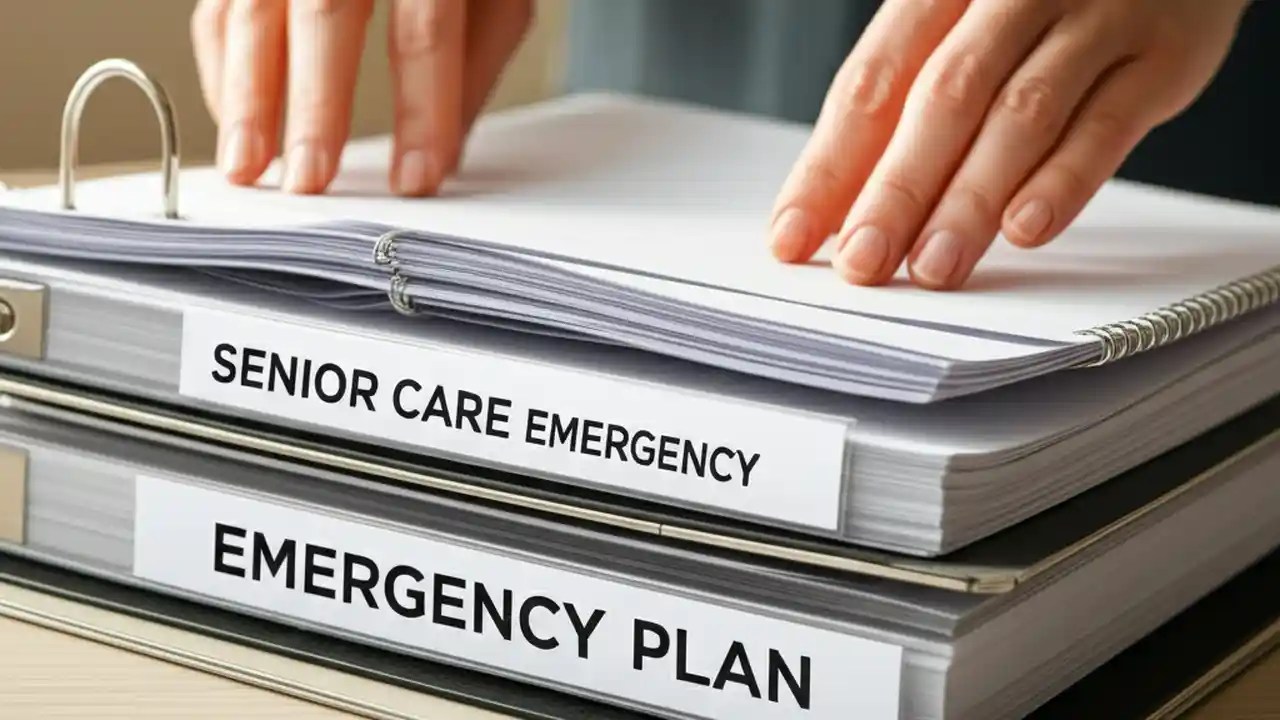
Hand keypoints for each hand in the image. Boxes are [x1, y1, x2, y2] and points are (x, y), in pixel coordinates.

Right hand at [191, 0, 532, 195]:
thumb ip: (469, 66)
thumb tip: (442, 156)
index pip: (424, 27)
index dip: (422, 108)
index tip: (417, 179)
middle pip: (327, 10)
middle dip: (317, 103)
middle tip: (312, 180)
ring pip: (252, 8)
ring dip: (246, 94)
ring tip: (248, 166)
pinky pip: (222, 9)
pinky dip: (224, 68)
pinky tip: (238, 122)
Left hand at [769, 0, 1249, 289]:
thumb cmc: (1041, 1)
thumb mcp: (962, 28)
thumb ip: (905, 107)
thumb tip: (837, 211)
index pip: (872, 82)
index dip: (829, 165)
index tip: (793, 237)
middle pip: (944, 97)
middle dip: (897, 189)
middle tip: (864, 263)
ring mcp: (1095, 16)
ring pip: (1022, 115)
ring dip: (973, 198)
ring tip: (935, 266)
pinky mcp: (1163, 54)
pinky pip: (1109, 122)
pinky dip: (1066, 179)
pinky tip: (1027, 230)